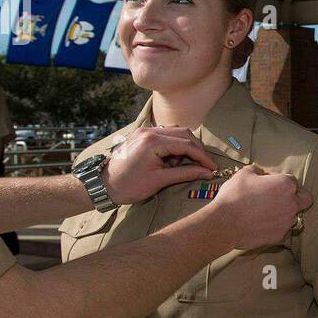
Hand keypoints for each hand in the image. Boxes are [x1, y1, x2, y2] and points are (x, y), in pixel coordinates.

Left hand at [103, 127, 217, 203]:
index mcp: (153, 142)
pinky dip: (174, 146)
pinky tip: (171, 161)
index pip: (187, 144)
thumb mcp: (160, 181)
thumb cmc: (129, 186)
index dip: (203, 156)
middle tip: (203, 166)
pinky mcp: (142, 135)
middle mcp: (149, 131)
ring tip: (181, 166)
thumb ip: (186, 174)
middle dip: (196, 150)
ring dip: (185, 148)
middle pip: (184, 134)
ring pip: (176, 133)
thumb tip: (207, 172)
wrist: (104, 185)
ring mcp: (145, 131)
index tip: (213, 168)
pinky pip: (166, 135)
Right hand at [210, 165, 313, 249]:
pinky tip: (264, 226)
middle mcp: (292, 203)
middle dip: (298, 198)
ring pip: (294, 216)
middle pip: (306, 199)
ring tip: (267, 214)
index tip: (270, 185)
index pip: (292, 180)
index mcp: (286, 184)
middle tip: (282, 199)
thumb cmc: (234, 195)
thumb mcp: (244, 173)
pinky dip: (277, 228)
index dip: (280, 181)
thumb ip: (259, 170)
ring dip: (285, 214)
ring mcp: (287, 222)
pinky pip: (284, 231)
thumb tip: (263, 174)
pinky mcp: (280, 237)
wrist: (224, 223)